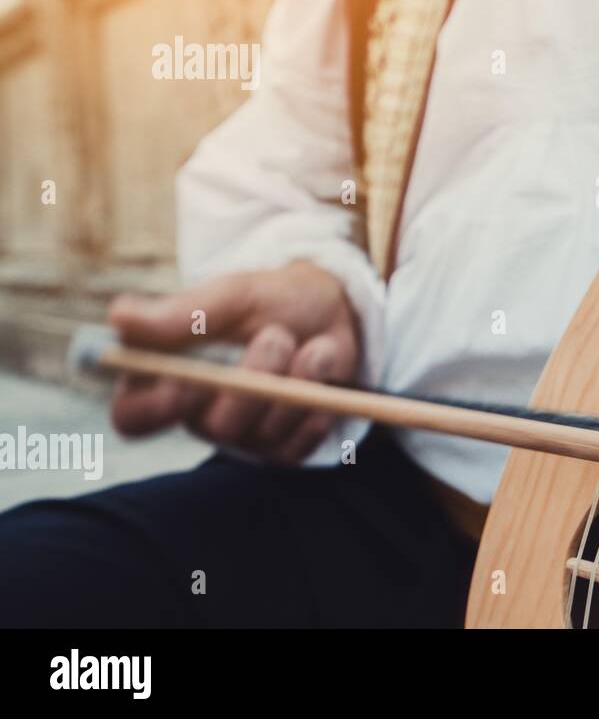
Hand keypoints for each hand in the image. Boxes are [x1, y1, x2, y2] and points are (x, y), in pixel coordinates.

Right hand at [107, 261, 358, 463]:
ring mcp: (242, 435)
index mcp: (165, 377)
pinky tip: (324, 376)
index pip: (133, 416)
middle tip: (277, 335)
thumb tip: (119, 316)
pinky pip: (296, 448)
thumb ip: (182, 313)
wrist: (333, 311)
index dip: (156, 407)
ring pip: (261, 434)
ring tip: (312, 344)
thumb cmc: (271, 300)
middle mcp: (198, 414)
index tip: (188, 379)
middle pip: (212, 427)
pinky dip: (317, 408)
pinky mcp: (281, 448)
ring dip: (296, 382)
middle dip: (253, 379)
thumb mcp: (233, 295)